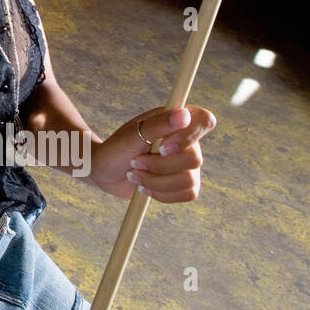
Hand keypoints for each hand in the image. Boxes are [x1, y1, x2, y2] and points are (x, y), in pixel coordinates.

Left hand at [88, 106, 216, 202]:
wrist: (105, 172)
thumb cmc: (116, 148)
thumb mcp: (131, 135)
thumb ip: (158, 125)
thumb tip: (184, 115)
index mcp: (175, 120)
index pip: (204, 121)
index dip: (189, 137)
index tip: (163, 147)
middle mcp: (186, 141)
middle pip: (194, 158)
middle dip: (159, 166)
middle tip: (136, 162)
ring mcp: (187, 163)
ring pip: (189, 180)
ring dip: (155, 181)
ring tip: (136, 174)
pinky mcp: (184, 183)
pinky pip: (188, 194)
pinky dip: (162, 194)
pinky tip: (145, 187)